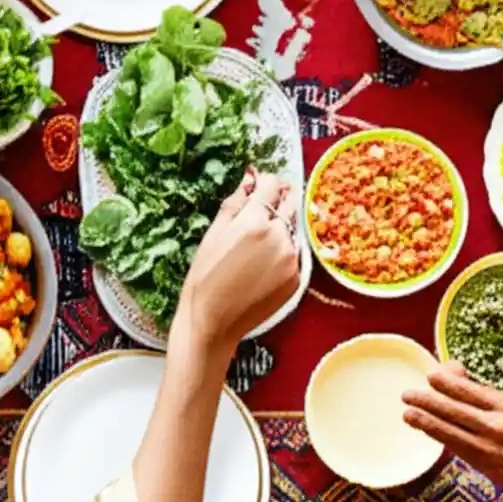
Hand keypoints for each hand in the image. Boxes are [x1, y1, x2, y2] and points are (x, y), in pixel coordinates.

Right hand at [175, 170, 300, 353]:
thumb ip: (235, 203)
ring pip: (292, 229)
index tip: (257, 183)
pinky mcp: (297, 278)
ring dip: (280, 227)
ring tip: (256, 243)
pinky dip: (283, 251)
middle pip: (289, 203)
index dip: (264, 180)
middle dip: (277, 199)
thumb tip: (249, 179)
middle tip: (261, 207)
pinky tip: (261, 264)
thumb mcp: (213, 234)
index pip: (272, 184)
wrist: (214, 321)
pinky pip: (294, 254)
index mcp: (254, 222)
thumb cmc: (205, 277)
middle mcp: (279, 237)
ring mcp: (291, 259)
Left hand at [402, 362, 502, 501]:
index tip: (431, 375)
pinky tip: (425, 429)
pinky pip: (454, 446)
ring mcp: (485, 448)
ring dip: (425, 420)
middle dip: (428, 401)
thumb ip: (499, 397)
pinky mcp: (481, 464)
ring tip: (407, 413)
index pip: (470, 392)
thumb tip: (471, 382)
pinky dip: (438, 436)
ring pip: (448, 431)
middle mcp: (493, 428)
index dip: (448, 383)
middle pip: (453, 410)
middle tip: (407, 394)